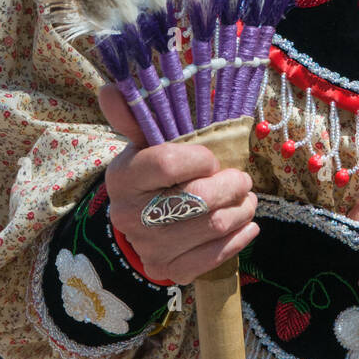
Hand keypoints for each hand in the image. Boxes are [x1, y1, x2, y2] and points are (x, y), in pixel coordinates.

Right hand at [98, 85, 258, 285]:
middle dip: (230, 186)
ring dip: (241, 209)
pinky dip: (240, 238)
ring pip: (212, 227)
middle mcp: (131, 216)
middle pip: (196, 199)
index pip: (166, 164)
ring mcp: (150, 247)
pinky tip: (246, 224)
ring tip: (247, 198)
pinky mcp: (170, 271)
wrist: (138, 227)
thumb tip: (111, 88)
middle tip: (243, 178)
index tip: (213, 158)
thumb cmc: (150, 177)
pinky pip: (215, 257)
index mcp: (123, 177)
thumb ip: (136, 116)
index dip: (199, 159)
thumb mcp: (142, 145)